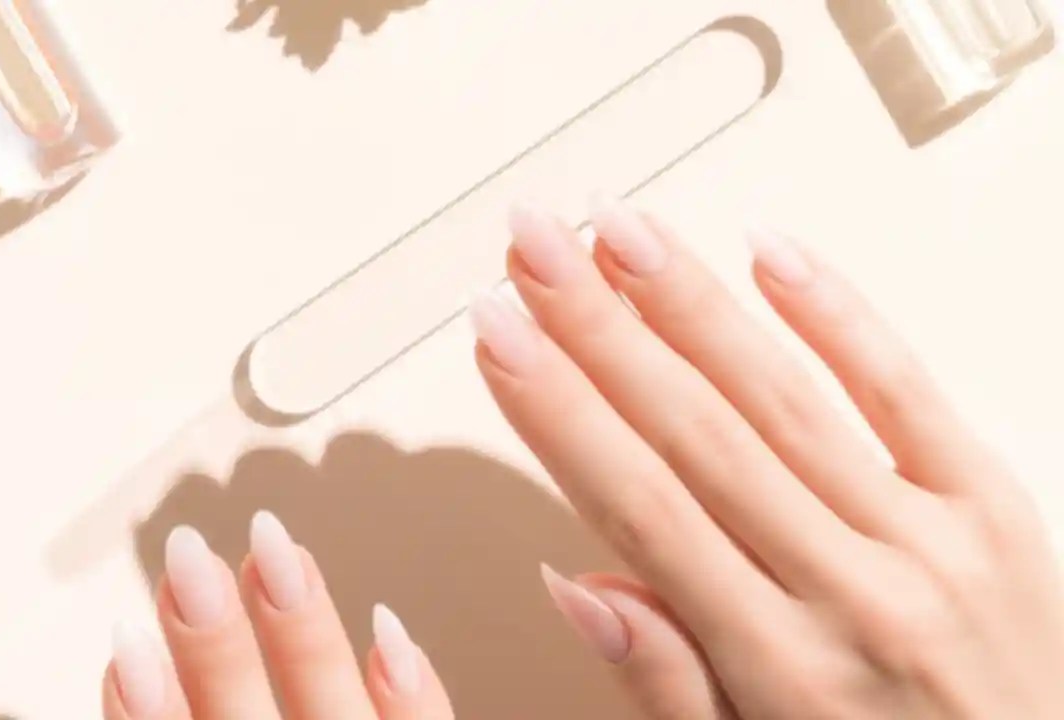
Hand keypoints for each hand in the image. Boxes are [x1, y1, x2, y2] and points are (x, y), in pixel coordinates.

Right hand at [102, 512, 453, 719]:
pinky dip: (410, 691)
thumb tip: (128, 661)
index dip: (146, 710)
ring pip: (333, 715)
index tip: (122, 645)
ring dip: (302, 633)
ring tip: (272, 553)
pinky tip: (388, 628)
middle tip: (188, 560)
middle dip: (216, 645)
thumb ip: (176, 699)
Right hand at [471, 196, 1063, 717]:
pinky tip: (770, 254)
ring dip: (690, 301)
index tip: (501, 341)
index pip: (640, 507)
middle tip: (534, 251)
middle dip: (598, 327)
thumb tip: (581, 587)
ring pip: (782, 396)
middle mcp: (855, 592)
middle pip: (696, 432)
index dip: (557, 411)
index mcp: (783, 670)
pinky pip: (906, 390)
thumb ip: (668, 686)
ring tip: (619, 232)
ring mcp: (930, 540)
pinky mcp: (992, 504)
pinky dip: (835, 313)